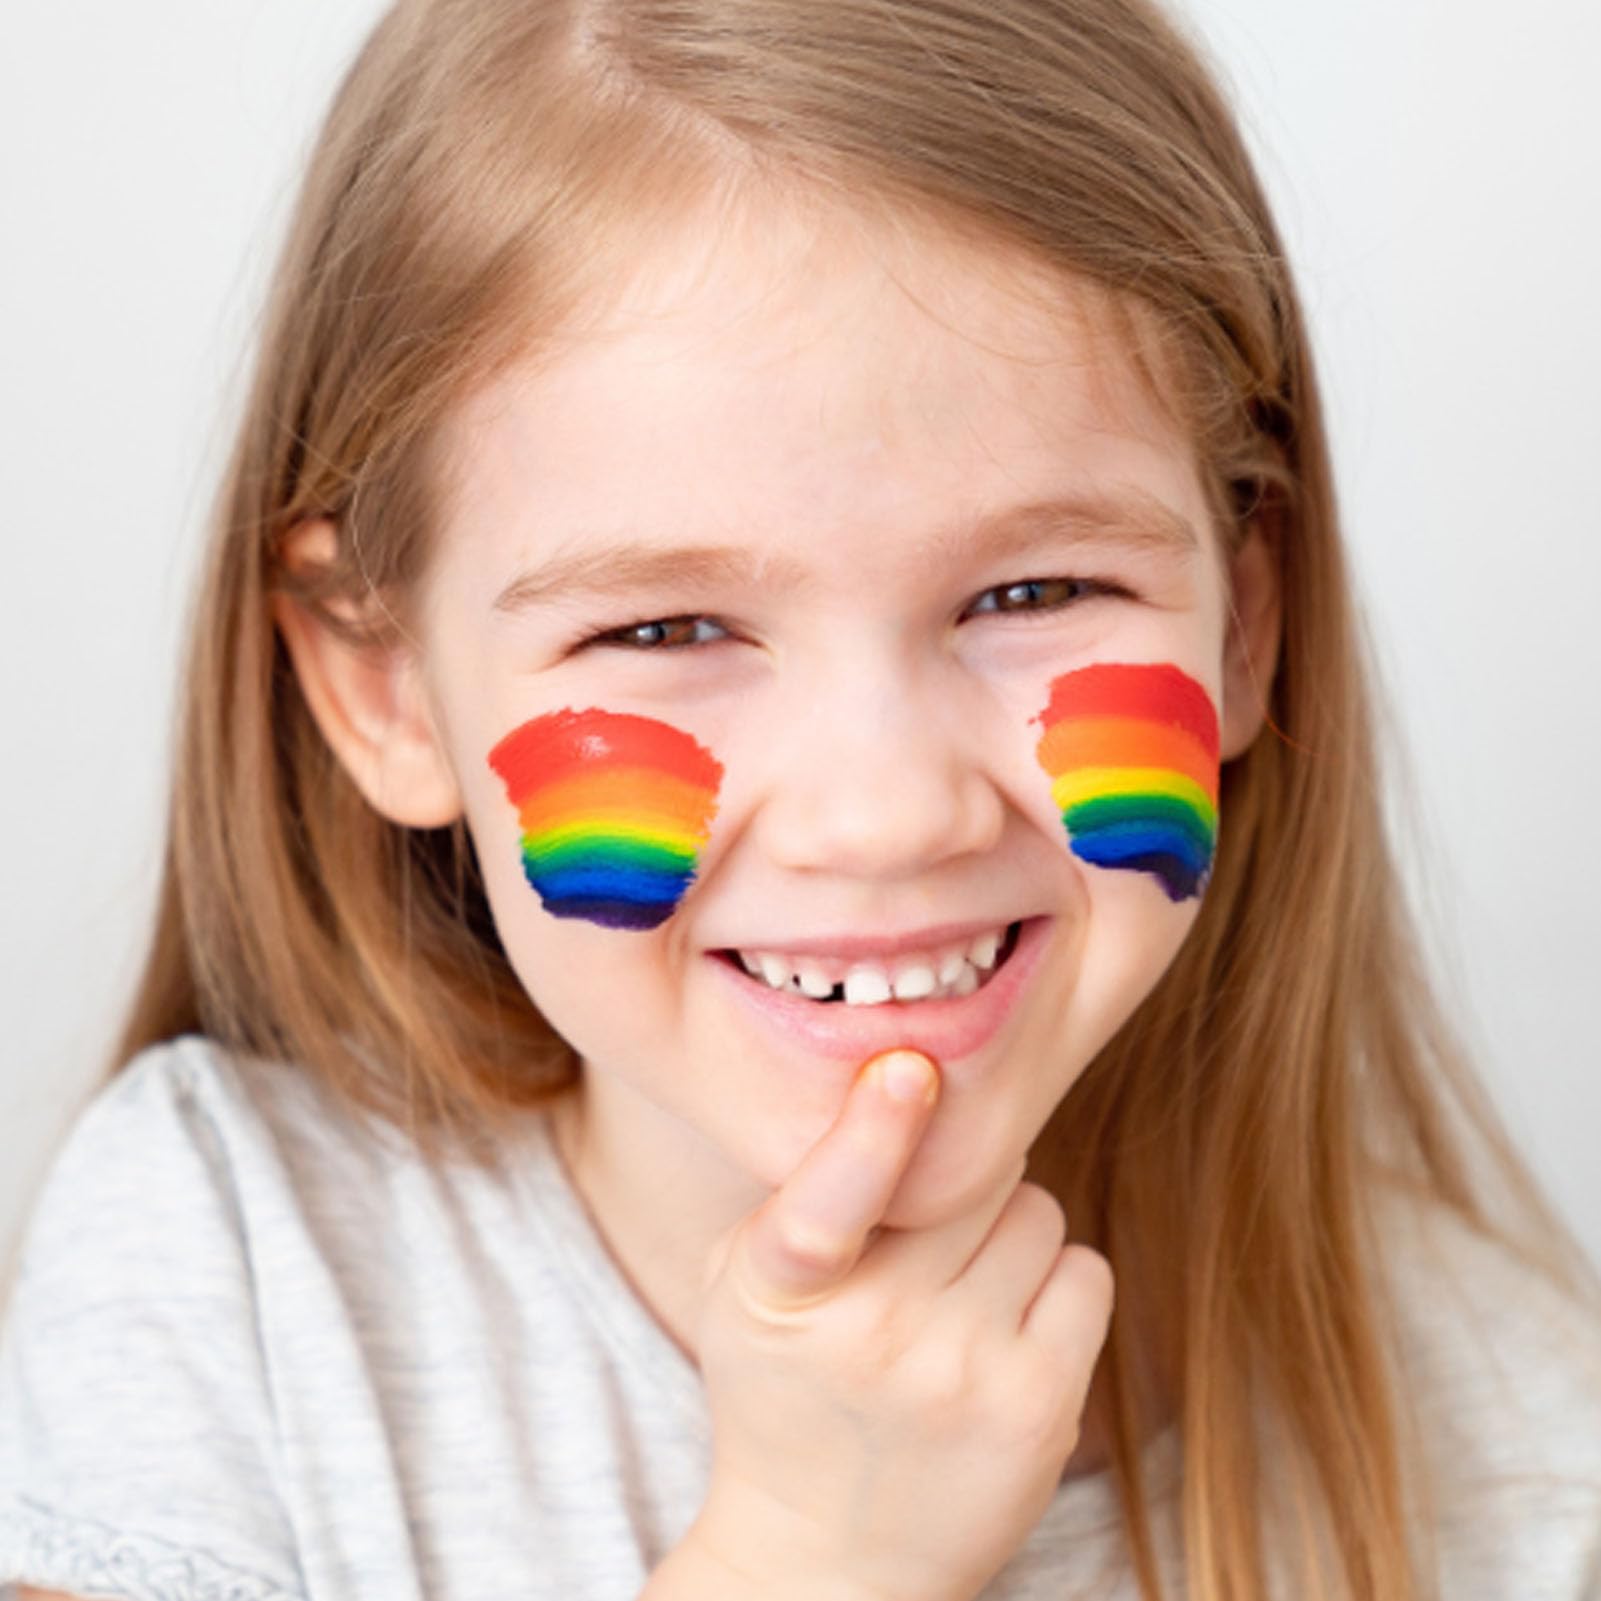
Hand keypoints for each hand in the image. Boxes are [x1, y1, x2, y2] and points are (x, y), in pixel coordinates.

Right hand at [685, 1049, 1114, 1600]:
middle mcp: (874, 1336)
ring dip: (1007, 1229)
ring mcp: (965, 1376)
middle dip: (956, 1178)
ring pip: (1033, 1211)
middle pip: (967, 1173)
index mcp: (780, 1293)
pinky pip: (1086, 1270)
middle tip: (924, 1231)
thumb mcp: (743, 1286)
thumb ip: (803, 1188)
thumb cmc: (784, 1386)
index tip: (906, 1069)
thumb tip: (903, 1077)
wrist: (827, 1558)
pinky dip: (1056, 1280)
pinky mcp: (1041, 1408)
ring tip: (961, 1288)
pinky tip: (1009, 1325)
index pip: (826, 1203)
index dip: (871, 1130)